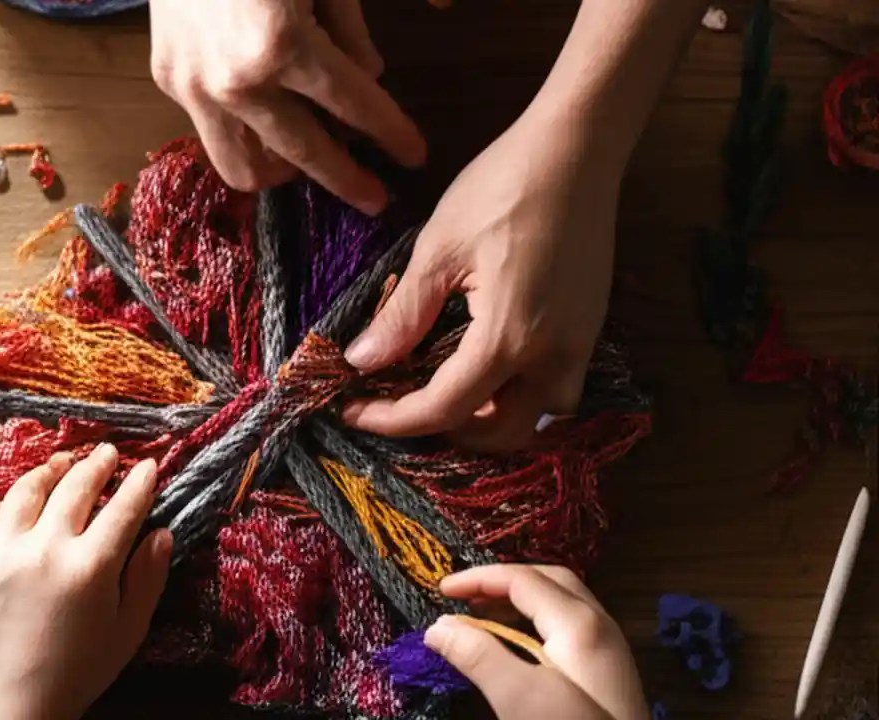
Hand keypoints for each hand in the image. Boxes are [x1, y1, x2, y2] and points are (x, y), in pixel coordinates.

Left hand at [0, 445, 172, 719]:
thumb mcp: (128, 630)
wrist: (7, 703)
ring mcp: (3, 551)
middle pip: (76, 487)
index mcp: (91, 567)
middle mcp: (46, 548)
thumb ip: (148, 578)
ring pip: (28, 490)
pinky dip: (5, 502)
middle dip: (97, 464)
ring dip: (50, 470)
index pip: (123, 508)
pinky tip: (18, 503)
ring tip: (63, 463)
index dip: (140, 482)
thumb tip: (161, 532)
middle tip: (107, 452)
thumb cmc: (77, 672)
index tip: (148, 465)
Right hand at [149, 0, 425, 212]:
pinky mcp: (167, 79)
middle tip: (376, 199)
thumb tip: (371, 78)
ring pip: (244, 166)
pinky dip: (246, 137)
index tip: (414, 157)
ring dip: (285, 172)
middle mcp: (234, 81)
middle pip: (304, 154)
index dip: (391, 133)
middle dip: (347, 180)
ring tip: (312, 164)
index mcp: (281, 45)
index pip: (354, 104)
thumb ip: (353, 26)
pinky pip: (212, 133)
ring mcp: (193, 87)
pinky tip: (268, 120)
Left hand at [342, 102, 619, 448]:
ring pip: (536, 417)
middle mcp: (554, 356)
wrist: (577, 148)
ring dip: (488, 418)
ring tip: (440, 388)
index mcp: (509, 338)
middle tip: (397, 404)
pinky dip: (515, 393)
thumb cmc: (503, 187)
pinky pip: (554, 387)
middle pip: (499, 434)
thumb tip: (362, 361)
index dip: (391, 419)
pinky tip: (480, 363)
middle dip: (446, 430)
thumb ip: (403, 314)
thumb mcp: (439, 249)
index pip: (444, 409)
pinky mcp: (590, 329)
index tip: (351, 410)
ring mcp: (581, 345)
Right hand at [426, 565, 649, 719]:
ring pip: (562, 601)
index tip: (440, 591)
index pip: (521, 579)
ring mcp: (610, 649)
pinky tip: (520, 643)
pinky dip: (537, 619)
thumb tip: (439, 627)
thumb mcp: (520, 699)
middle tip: (464, 596)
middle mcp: (600, 624)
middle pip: (548, 579)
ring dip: (520, 598)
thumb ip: (479, 656)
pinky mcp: (609, 673)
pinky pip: (570, 624)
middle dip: (502, 580)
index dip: (477, 579)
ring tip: (484, 615)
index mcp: (579, 622)